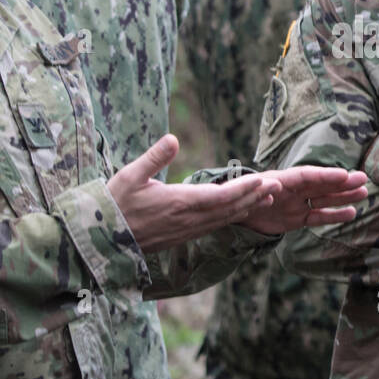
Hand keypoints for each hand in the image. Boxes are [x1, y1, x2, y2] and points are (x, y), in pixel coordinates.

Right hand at [109, 135, 282, 253]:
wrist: (101, 240)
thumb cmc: (114, 204)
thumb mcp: (130, 175)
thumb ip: (154, 157)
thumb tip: (173, 138)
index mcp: (179, 202)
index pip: (221, 196)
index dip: (244, 189)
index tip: (262, 179)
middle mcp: (188, 220)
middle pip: (230, 208)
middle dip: (255, 197)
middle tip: (277, 185)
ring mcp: (187, 231)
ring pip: (225, 219)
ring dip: (248, 208)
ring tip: (268, 197)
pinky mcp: (182, 236)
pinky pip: (214, 226)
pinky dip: (232, 217)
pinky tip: (241, 211)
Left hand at [240, 165, 368, 234]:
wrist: (234, 213)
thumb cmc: (240, 196)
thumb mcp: (248, 191)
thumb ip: (262, 189)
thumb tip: (274, 186)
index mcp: (283, 179)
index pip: (308, 176)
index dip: (326, 175)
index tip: (344, 175)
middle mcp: (294, 190)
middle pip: (321, 185)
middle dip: (342, 183)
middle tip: (364, 179)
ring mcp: (297, 204)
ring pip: (325, 199)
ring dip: (344, 196)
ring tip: (364, 193)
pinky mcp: (297, 219)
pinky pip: (318, 216)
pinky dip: (334, 215)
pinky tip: (351, 213)